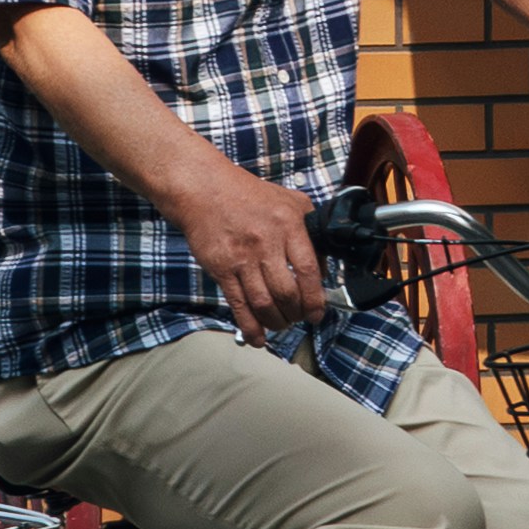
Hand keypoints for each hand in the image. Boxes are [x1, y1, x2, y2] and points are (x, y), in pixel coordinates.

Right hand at [163, 148, 328, 342]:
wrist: (205, 191)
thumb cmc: (249, 196)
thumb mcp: (290, 202)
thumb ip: (310, 230)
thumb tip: (324, 266)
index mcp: (288, 224)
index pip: (308, 270)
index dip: (316, 298)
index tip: (318, 312)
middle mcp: (266, 242)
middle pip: (287, 292)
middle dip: (296, 314)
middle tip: (299, 318)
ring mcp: (242, 258)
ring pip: (264, 303)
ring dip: (276, 322)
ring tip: (281, 323)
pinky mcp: (222, 269)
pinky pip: (239, 305)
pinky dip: (249, 327)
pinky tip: (257, 338)